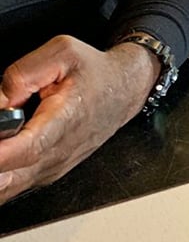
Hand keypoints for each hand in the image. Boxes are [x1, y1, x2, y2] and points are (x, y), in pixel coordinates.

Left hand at [0, 35, 159, 204]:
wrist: (124, 89)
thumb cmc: (95, 72)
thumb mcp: (61, 52)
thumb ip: (21, 75)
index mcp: (64, 121)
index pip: (26, 150)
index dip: (1, 152)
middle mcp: (58, 153)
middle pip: (8, 180)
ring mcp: (52, 168)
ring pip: (6, 189)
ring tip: (3, 135)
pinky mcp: (47, 173)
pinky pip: (12, 185)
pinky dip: (2, 172)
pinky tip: (5, 147)